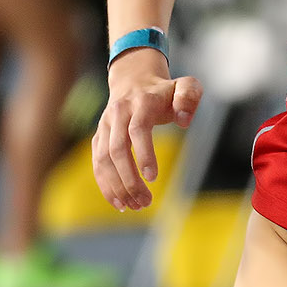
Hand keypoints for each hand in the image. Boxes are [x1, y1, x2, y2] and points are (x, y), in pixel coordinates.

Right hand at [91, 52, 201, 211]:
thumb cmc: (164, 90)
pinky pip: (97, 163)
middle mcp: (118, 113)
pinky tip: (119, 202)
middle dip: (129, 179)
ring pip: (103, 159)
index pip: (137, 129)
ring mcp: (105, 126)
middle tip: (146, 202)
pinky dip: (105, 184)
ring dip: (117, 186)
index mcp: (140, 102)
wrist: (133, 79)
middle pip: (117, 150)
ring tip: (134, 206)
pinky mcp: (98, 137)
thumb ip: (189, 97)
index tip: (153, 178)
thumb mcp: (185, 86)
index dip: (144, 153)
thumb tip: (184, 121)